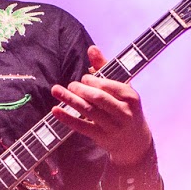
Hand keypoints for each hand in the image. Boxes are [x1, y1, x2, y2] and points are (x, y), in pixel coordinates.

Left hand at [50, 46, 152, 164]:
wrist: (134, 141)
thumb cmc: (125, 108)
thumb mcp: (122, 88)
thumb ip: (105, 68)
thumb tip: (91, 48)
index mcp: (131, 97)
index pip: (110, 86)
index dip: (94, 81)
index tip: (84, 79)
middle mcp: (124, 112)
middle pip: (98, 98)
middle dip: (81, 90)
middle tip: (71, 85)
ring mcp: (112, 127)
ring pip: (88, 111)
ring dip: (70, 100)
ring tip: (56, 91)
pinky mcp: (101, 137)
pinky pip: (81, 127)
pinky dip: (67, 118)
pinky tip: (55, 110)